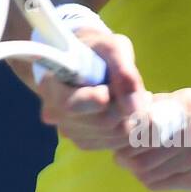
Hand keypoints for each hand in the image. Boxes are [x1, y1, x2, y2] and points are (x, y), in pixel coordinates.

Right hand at [35, 27, 152, 152]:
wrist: (84, 60)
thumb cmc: (97, 49)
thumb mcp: (112, 47)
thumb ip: (124, 72)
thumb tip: (135, 108)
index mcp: (51, 84)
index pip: (75, 105)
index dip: (104, 98)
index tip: (114, 85)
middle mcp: (55, 113)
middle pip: (103, 123)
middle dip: (127, 107)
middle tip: (139, 91)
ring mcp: (69, 131)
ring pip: (114, 136)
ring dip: (134, 118)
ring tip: (134, 98)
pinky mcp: (84, 141)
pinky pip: (116, 144)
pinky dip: (131, 129)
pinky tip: (128, 111)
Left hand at [114, 88, 190, 191]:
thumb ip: (159, 104)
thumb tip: (124, 107)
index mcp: (189, 107)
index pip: (143, 122)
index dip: (124, 130)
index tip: (119, 131)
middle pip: (139, 149)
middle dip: (124, 152)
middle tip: (120, 151)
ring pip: (144, 169)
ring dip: (133, 167)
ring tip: (131, 161)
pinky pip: (157, 183)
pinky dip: (146, 178)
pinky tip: (150, 170)